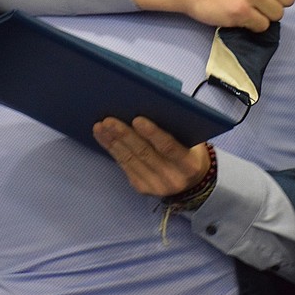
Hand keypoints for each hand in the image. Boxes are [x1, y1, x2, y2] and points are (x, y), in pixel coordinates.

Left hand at [92, 116, 210, 196]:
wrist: (193, 180)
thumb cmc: (190, 150)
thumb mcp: (192, 139)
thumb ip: (175, 127)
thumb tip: (148, 106)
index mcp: (189, 164)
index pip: (169, 147)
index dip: (152, 133)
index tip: (136, 119)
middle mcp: (172, 178)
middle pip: (144, 154)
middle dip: (124, 135)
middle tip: (109, 120)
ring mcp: (156, 186)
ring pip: (130, 160)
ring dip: (113, 142)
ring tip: (101, 127)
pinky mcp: (142, 188)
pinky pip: (124, 166)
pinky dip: (113, 150)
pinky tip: (104, 138)